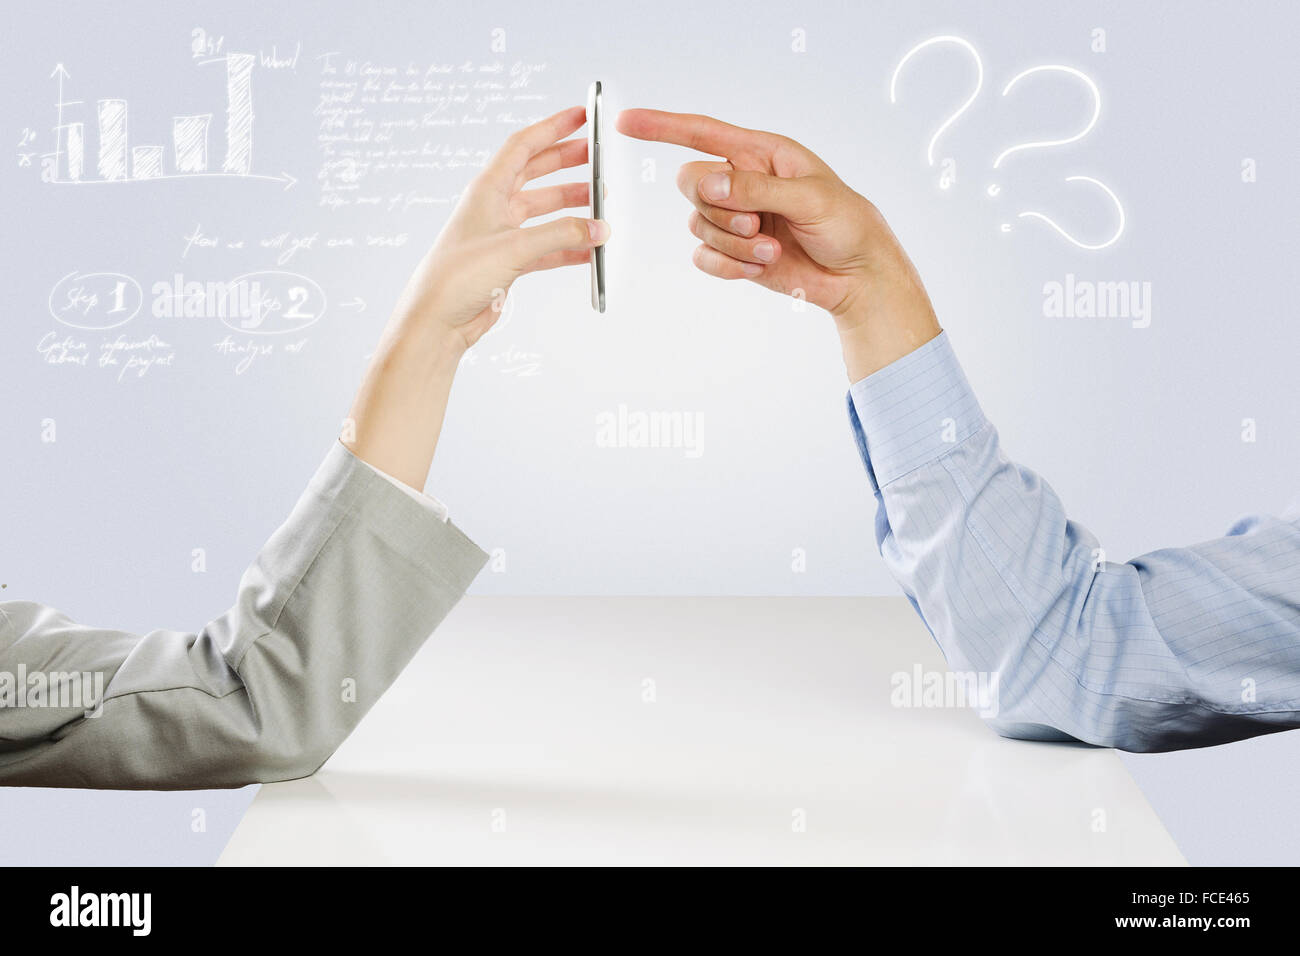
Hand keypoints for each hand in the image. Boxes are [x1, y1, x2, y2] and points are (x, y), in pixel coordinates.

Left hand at [345, 106, 608, 490]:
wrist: (437, 321)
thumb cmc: (457, 278)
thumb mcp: (514, 248)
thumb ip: (561, 235)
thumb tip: (598, 228)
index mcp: (487, 190)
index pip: (524, 146)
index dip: (553, 128)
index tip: (581, 117)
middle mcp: (494, 208)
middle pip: (537, 174)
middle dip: (568, 163)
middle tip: (598, 157)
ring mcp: (502, 236)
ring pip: (545, 212)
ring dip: (572, 207)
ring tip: (601, 204)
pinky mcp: (508, 263)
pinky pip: (547, 247)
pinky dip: (569, 246)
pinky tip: (590, 249)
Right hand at [616, 109, 938, 379]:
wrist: (856, 274)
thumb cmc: (845, 224)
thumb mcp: (808, 198)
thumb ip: (756, 188)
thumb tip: (709, 183)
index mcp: (760, 154)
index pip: (702, 133)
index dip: (662, 127)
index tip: (626, 124)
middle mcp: (741, 182)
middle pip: (690, 182)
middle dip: (719, 208)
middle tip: (756, 224)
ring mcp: (735, 219)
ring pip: (697, 224)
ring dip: (733, 244)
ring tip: (771, 250)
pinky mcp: (732, 254)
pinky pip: (703, 258)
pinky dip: (728, 266)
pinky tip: (758, 267)